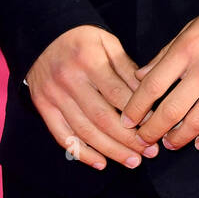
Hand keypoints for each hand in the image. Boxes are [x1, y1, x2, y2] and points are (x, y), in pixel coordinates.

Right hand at [24, 25, 159, 169]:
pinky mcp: (43, 106)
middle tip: (149, 152)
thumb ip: (126, 68)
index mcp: (89, 60)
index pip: (117, 94)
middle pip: (102, 117)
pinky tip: (101, 162)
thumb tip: (147, 95)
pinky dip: (82, 152)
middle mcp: (69, 80)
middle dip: (128, 139)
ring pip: (85, 131)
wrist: (43, 35)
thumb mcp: (107, 42)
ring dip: (111, 150)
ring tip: (132, 161)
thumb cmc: (83, 39)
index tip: (156, 126)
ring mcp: (54, 95)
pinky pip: (62, 135)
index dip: (138, 113)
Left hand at [120, 0, 198, 152]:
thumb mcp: (190, 27)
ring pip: (197, 122)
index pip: (153, 85)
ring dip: (179, 138)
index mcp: (188, 48)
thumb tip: (140, 76)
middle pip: (172, 110)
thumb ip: (165, 53)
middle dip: (153, 130)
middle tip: (144, 139)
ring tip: (169, 143)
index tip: (128, 120)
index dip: (136, 107)